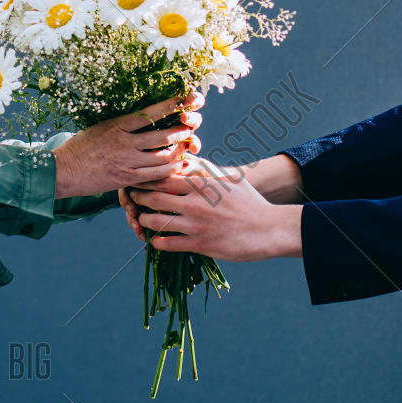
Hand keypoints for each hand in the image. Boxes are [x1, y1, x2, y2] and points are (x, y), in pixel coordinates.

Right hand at [53, 91, 204, 198]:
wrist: (63, 170)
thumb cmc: (80, 146)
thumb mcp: (100, 127)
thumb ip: (122, 124)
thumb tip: (142, 116)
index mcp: (117, 125)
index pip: (150, 112)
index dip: (170, 105)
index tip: (185, 99)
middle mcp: (124, 143)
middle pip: (162, 136)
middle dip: (180, 131)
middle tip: (190, 128)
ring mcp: (127, 162)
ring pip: (162, 157)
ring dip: (178, 152)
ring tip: (186, 148)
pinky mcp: (126, 179)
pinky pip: (154, 176)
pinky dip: (168, 170)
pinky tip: (176, 166)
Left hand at [120, 153, 302, 238]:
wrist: (268, 229)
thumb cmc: (249, 201)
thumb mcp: (228, 179)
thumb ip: (204, 169)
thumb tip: (185, 157)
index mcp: (201, 183)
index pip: (163, 175)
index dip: (146, 177)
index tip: (139, 179)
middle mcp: (195, 202)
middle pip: (153, 197)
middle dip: (138, 198)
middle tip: (133, 199)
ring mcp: (196, 224)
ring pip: (155, 222)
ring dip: (144, 221)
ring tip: (142, 220)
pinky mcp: (199, 245)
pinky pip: (167, 244)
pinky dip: (156, 242)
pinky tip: (156, 239)